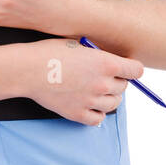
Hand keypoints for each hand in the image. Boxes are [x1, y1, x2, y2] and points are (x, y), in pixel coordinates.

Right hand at [19, 38, 144, 125]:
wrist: (28, 69)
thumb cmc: (51, 52)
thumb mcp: (81, 45)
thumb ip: (100, 56)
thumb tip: (112, 61)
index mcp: (107, 63)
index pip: (137, 71)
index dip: (132, 69)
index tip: (126, 68)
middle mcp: (103, 84)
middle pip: (124, 87)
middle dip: (117, 81)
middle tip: (104, 77)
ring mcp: (91, 101)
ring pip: (114, 104)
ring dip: (109, 98)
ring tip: (97, 91)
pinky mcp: (77, 114)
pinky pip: (98, 119)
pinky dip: (97, 113)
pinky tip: (90, 105)